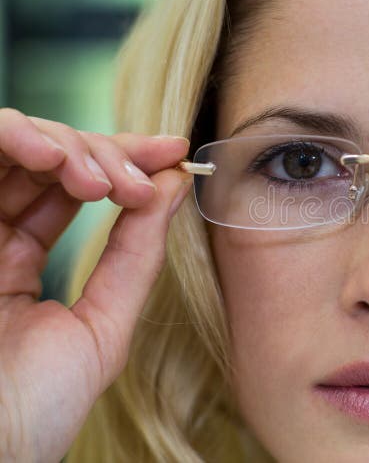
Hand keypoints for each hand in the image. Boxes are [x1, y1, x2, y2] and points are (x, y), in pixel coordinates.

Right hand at [0, 108, 191, 461]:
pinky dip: (15, 139)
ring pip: (11, 147)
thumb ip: (136, 254)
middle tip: (138, 179)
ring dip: (64, 144)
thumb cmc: (36, 406)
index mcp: (19, 263)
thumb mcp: (103, 324)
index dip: (124, 160)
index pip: (73, 188)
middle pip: (48, 160)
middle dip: (103, 153)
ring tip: (99, 179)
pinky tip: (55, 160)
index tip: (174, 152)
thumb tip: (173, 186)